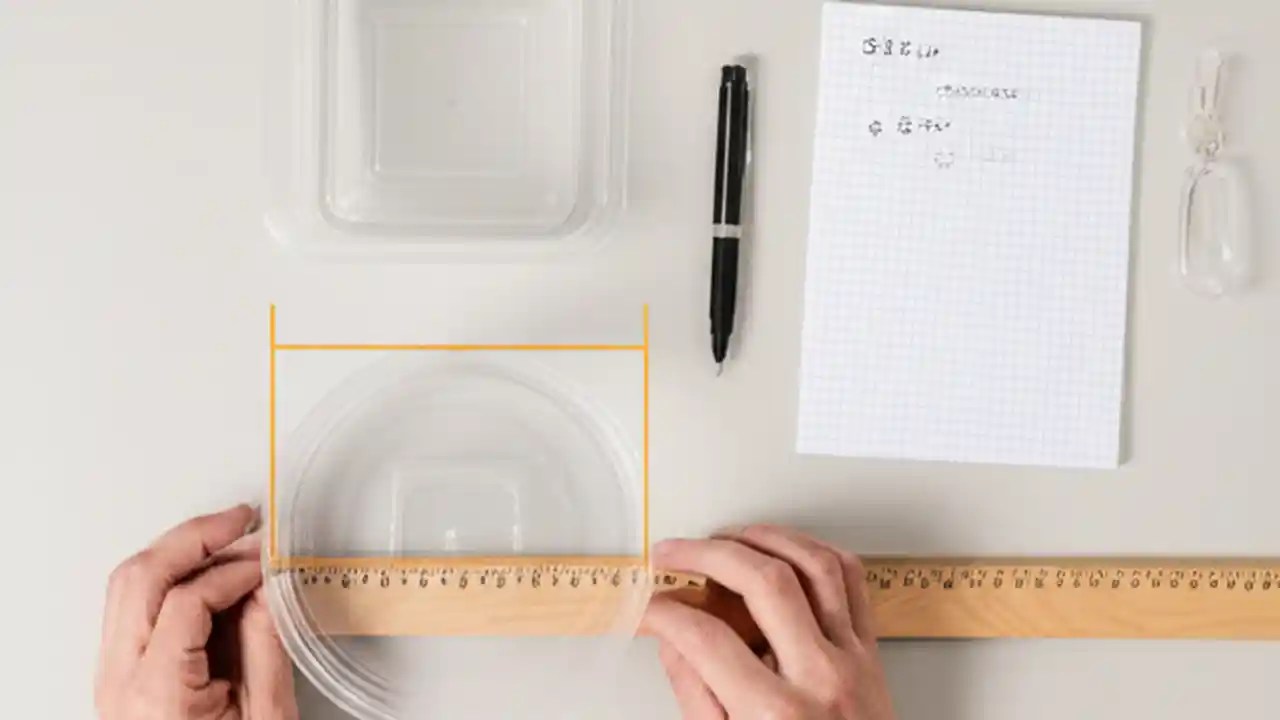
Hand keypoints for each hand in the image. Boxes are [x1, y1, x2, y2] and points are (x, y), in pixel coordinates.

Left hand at [95, 504, 297, 719]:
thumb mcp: (266, 717)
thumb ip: (265, 646)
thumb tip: (266, 589)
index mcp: (157, 695)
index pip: (186, 600)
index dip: (232, 570)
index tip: (268, 563)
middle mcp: (120, 682)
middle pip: (139, 578)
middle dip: (192, 537)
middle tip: (240, 520)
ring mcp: (111, 678)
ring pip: (126, 585)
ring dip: (175, 551)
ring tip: (225, 537)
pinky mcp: (119, 677)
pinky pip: (131, 607)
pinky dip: (167, 577)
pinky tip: (205, 572)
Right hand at [642, 526, 894, 719]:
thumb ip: (697, 695)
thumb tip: (673, 638)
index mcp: (777, 716)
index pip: (707, 639)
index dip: (666, 614)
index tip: (649, 607)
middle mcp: (821, 678)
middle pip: (764, 582)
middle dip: (708, 553)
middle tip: (673, 553)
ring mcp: (853, 660)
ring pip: (814, 565)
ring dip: (764, 537)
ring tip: (725, 537)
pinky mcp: (871, 652)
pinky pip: (851, 579)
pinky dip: (814, 550)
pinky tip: (782, 549)